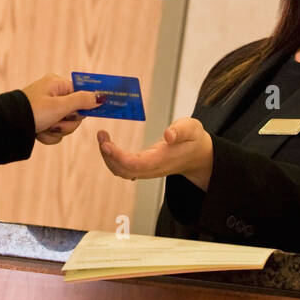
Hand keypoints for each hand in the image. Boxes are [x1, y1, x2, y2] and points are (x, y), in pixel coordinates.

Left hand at [21, 74, 102, 144]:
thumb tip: (101, 96)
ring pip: (66, 125)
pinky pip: (55, 131)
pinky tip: (39, 133)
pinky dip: (48, 135)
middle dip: (67, 123)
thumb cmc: (33, 111)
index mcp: (57, 84)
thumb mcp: (60, 106)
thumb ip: (82, 101)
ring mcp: (48, 109)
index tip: (100, 111)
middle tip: (56, 122)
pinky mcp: (42, 121)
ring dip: (57, 131)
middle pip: (76, 113)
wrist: (7, 126)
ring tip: (44, 128)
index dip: (86, 106)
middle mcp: (53, 94)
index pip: (82, 94)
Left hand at [96, 117, 213, 188]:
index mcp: (162, 159)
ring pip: (121, 171)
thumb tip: (168, 135)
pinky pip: (123, 168)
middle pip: (124, 170)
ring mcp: (147, 170)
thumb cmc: (194, 140)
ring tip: (103, 137)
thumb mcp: (192, 129)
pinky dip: (112, 158)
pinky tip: (108, 144)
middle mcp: (152, 168)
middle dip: (108, 156)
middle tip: (101, 135)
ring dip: (108, 157)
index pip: (136, 164)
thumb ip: (181, 131)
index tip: (107, 145)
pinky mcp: (143, 167)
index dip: (119, 156)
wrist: (198, 156)